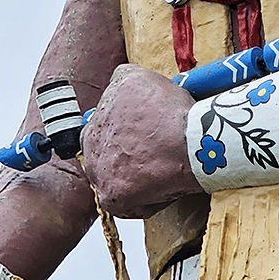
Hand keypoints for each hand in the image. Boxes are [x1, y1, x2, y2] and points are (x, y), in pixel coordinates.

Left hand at [80, 64, 201, 217]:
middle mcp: (89, 141)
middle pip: (107, 148)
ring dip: (133, 174)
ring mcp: (97, 171)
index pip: (106, 123)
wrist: (189, 143)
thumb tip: (119, 83)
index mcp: (95, 115)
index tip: (147, 130)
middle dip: (126, 150)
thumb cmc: (171, 112)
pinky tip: (162, 186)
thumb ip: (121, 80)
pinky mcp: (111, 197)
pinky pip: (126, 202)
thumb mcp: (139, 77)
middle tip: (154, 149)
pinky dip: (144, 199)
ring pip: (113, 176)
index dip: (129, 127)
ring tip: (160, 168)